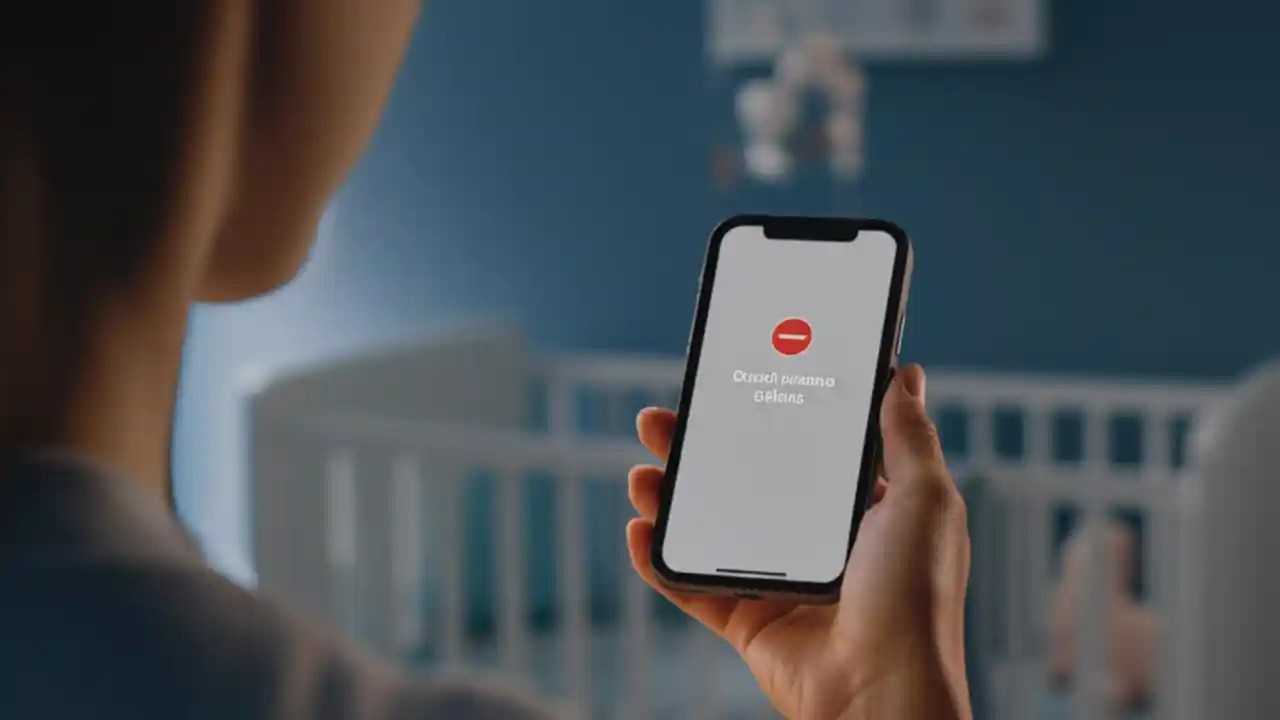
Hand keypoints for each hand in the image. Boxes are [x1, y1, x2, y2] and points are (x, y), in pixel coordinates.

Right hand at [626, 364, 971, 719]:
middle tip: (661, 420)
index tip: (732, 384)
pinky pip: (692, 586)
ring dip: (671, 499)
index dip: (765, 417)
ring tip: (643, 473)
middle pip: (744, 482)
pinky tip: (641, 531)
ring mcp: (779, 583)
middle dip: (699, 450)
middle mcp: (817, 543)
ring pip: (710, 530)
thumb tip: (906, 375)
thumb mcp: (925, 502)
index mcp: (862, 511)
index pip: (805, 450)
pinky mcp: (749, 622)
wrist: (882, 692)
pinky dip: (660, 561)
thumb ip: (908, 439)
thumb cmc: (916, 598)